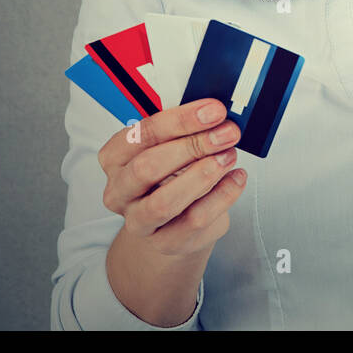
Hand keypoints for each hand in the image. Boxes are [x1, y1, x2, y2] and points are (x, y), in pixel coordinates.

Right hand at [99, 98, 246, 257]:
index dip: (181, 120)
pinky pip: (194, 220)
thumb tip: (216, 114)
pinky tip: (236, 178)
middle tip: (226, 133)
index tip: (214, 111)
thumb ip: (186, 129)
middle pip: (148, 167)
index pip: (142, 134)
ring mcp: (139, 220)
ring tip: (229, 156)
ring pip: (165, 201)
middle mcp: (119, 191)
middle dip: (193, 146)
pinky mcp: (164, 242)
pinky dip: (222, 196)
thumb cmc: (172, 172)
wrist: (174, 220)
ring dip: (204, 175)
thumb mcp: (172, 145)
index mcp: (116, 158)